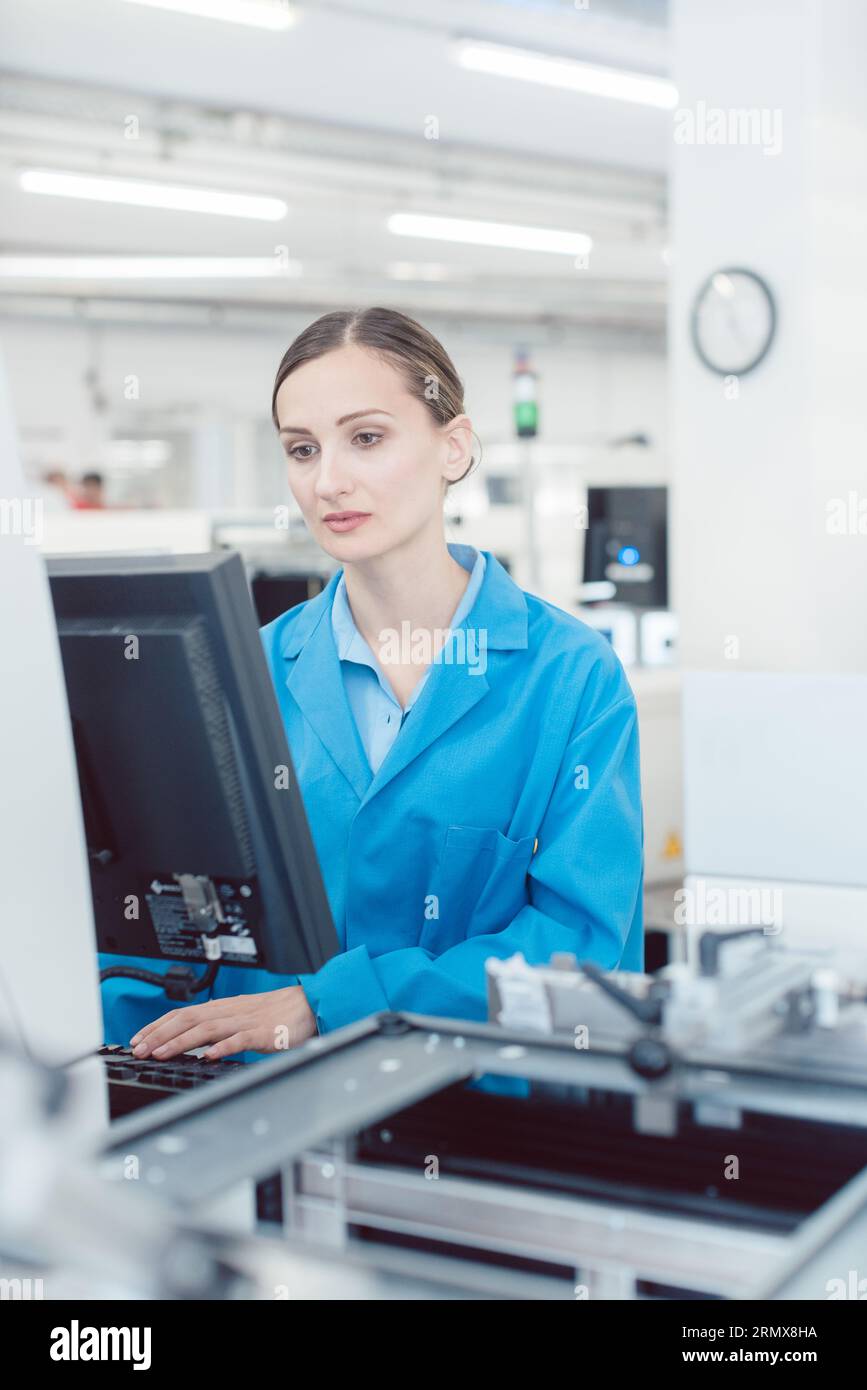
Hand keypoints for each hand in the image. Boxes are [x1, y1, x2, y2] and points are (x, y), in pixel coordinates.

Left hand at [129, 986, 316, 1060]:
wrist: (309, 1005)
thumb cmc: (276, 1014)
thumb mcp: (241, 1017)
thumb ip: (218, 1028)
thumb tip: (193, 1042)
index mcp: (222, 1008)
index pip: (182, 1013)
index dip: (158, 1025)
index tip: (138, 1039)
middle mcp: (229, 1011)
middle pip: (188, 1019)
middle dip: (160, 1034)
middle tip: (140, 1049)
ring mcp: (245, 1021)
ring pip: (207, 1028)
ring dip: (181, 1041)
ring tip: (162, 1053)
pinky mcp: (262, 1033)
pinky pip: (240, 1039)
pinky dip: (223, 1046)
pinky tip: (209, 1056)